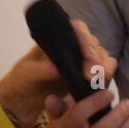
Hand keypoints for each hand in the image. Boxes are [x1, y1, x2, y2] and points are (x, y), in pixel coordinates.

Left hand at [0, 19, 115, 127]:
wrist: (26, 98)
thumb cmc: (23, 78)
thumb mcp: (26, 73)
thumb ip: (39, 70)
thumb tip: (55, 68)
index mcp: (58, 37)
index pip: (77, 29)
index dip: (85, 40)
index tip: (87, 56)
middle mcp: (73, 45)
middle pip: (93, 44)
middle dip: (96, 58)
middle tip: (92, 76)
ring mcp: (82, 60)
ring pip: (102, 56)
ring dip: (104, 67)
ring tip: (99, 81)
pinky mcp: (88, 75)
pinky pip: (103, 72)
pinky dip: (105, 77)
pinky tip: (101, 85)